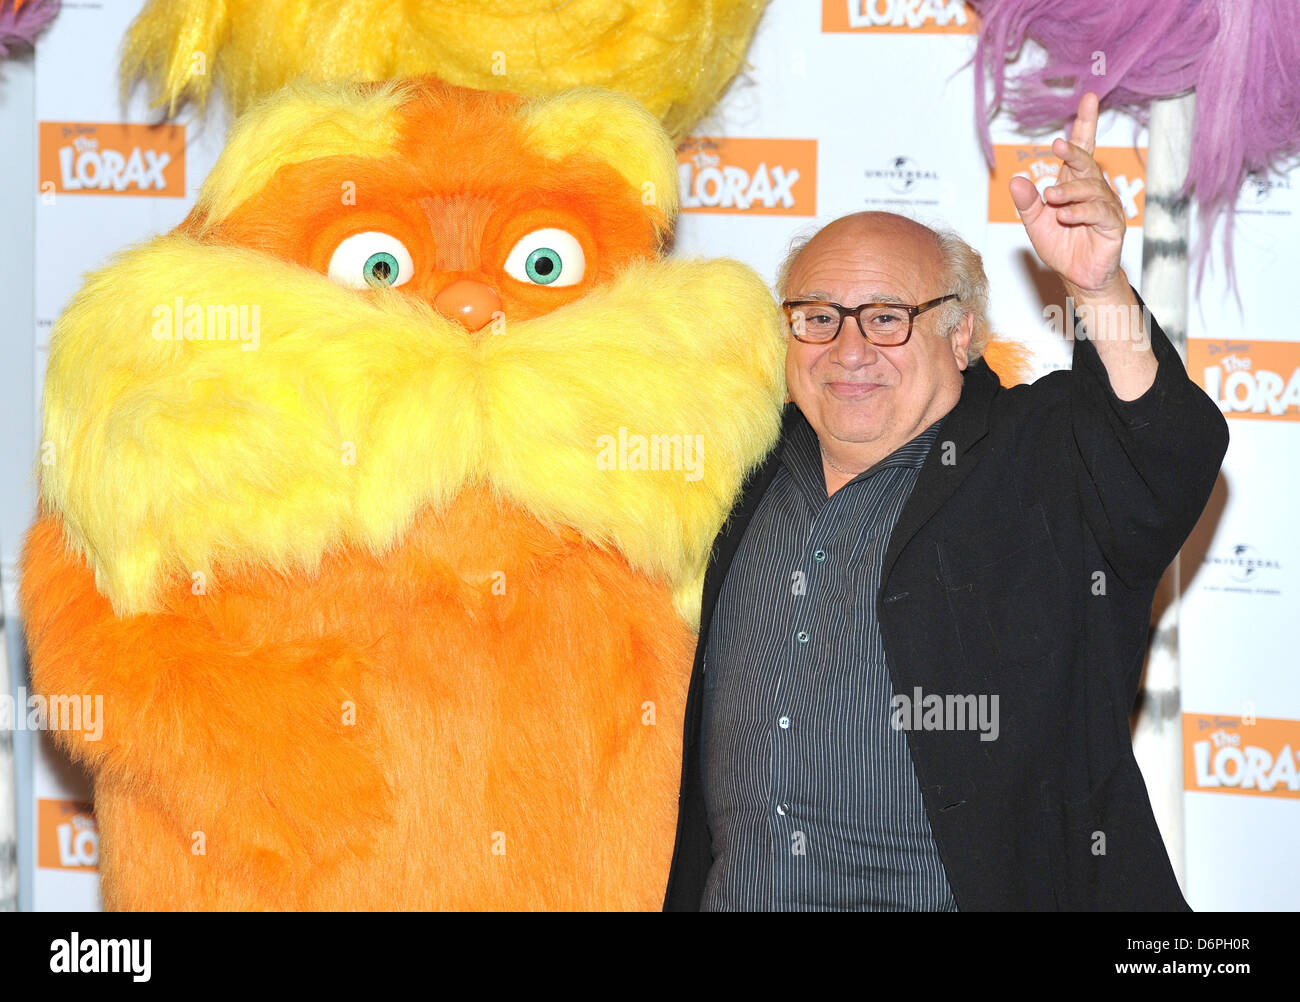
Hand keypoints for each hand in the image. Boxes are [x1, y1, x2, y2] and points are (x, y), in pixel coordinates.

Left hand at [1009, 92, 1127, 297]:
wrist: (1078, 276)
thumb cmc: (1061, 246)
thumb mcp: (1036, 224)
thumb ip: (1026, 203)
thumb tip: (1015, 180)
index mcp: (1074, 183)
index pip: (1082, 149)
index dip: (1085, 124)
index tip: (1087, 99)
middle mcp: (1093, 189)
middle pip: (1087, 163)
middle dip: (1074, 151)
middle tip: (1058, 144)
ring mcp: (1106, 206)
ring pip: (1091, 189)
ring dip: (1070, 190)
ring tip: (1051, 197)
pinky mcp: (1113, 225)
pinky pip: (1098, 213)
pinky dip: (1080, 212)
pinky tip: (1065, 215)